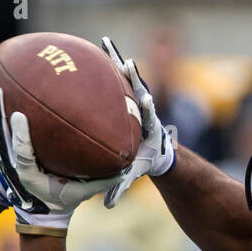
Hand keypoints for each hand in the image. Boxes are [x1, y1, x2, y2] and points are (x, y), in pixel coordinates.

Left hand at [0, 86, 119, 229]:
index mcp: (29, 175)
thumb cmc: (61, 200)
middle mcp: (13, 165)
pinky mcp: (2, 152)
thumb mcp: (81, 193)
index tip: (18, 116)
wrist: (39, 212)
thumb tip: (126, 167)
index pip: (22, 154)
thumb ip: (102, 181)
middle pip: (1, 137)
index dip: (19, 136)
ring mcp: (4, 158)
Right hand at [100, 36, 177, 208]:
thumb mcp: (133, 174)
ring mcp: (135, 99)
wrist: (155, 149)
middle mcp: (142, 109)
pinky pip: (114, 77)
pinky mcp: (127, 95)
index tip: (146, 99)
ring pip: (125, 77)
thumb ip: (121, 188)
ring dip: (115, 61)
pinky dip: (106, 64)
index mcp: (147, 128)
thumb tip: (108, 206)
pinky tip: (96, 49)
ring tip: (105, 44)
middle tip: (126, 62)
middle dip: (133, 77)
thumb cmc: (143, 162)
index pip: (149, 115)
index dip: (147, 107)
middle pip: (138, 89)